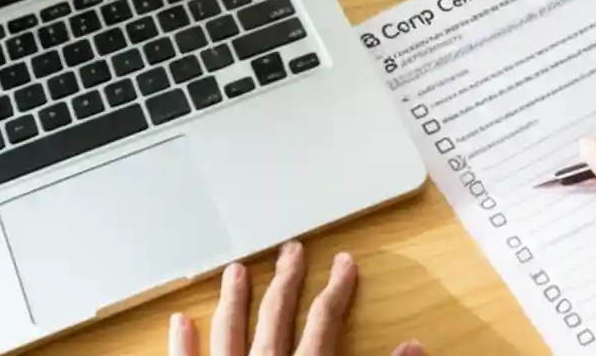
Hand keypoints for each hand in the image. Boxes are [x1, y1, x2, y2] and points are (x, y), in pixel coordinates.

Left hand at [168, 241, 424, 355]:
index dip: (336, 289)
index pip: (324, 321)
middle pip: (275, 317)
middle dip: (286, 282)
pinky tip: (179, 320)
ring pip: (228, 332)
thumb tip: (415, 346)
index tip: (345, 262)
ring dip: (232, 300)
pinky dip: (181, 344)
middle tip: (292, 250)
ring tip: (235, 271)